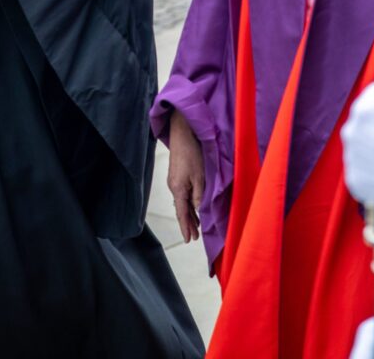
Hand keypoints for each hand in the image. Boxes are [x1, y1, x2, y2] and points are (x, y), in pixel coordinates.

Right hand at [166, 109, 204, 242]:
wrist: (182, 134)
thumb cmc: (192, 153)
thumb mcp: (200, 176)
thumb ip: (199, 195)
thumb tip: (199, 211)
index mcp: (178, 189)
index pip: (182, 213)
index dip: (186, 227)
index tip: (188, 239)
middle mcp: (173, 187)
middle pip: (181, 209)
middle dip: (188, 223)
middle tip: (194, 237)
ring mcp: (174, 181)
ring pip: (183, 202)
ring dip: (189, 214)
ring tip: (196, 226)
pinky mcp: (177, 176)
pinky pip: (183, 194)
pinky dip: (189, 204)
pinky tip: (193, 207)